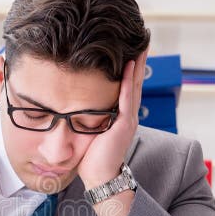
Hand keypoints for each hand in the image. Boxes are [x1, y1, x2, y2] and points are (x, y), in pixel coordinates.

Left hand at [78, 47, 148, 188]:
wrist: (99, 177)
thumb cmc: (92, 157)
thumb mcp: (90, 130)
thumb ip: (87, 115)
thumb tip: (72, 102)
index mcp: (120, 115)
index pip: (127, 86)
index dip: (130, 67)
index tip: (130, 48)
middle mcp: (128, 115)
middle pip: (135, 81)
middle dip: (138, 60)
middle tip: (142, 39)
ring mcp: (128, 119)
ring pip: (134, 87)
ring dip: (137, 66)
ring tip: (140, 46)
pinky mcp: (123, 125)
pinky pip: (127, 99)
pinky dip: (128, 82)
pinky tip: (128, 67)